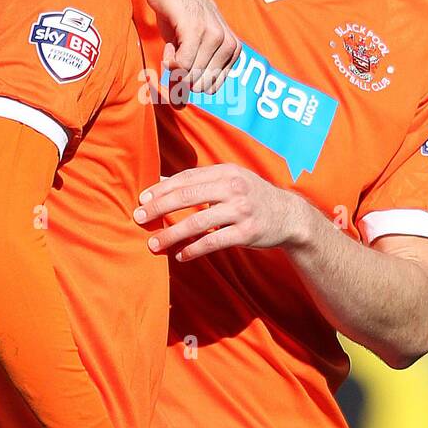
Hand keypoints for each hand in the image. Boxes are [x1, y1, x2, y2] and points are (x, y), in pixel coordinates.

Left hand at [134, 164, 312, 261]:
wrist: (289, 216)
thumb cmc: (252, 196)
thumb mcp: (230, 180)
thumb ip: (199, 180)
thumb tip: (160, 181)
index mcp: (226, 171)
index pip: (187, 178)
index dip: (162, 188)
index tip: (142, 198)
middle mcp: (233, 188)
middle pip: (188, 197)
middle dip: (159, 208)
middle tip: (138, 218)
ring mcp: (241, 211)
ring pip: (197, 222)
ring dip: (172, 234)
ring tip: (153, 243)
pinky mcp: (246, 233)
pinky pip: (213, 242)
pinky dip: (194, 250)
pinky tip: (180, 256)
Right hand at [141, 0, 239, 94]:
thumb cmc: (177, 15)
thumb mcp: (188, 48)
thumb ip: (187, 76)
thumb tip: (180, 106)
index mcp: (233, 49)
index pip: (213, 87)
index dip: (191, 79)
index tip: (185, 59)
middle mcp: (229, 43)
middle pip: (201, 85)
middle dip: (182, 75)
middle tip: (177, 50)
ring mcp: (215, 36)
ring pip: (191, 75)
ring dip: (174, 65)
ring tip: (175, 42)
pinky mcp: (197, 30)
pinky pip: (182, 65)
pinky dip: (170, 60)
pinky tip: (170, 43)